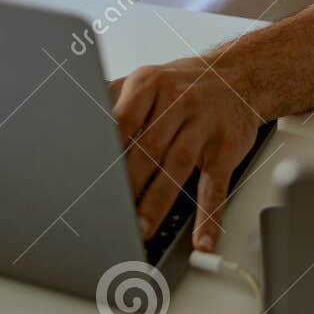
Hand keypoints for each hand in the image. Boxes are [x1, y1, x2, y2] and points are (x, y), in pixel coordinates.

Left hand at [108, 55, 265, 252]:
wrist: (239, 75)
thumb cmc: (183, 85)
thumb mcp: (147, 80)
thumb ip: (113, 100)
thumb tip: (74, 122)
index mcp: (150, 83)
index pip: (123, 119)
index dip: (108, 149)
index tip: (91, 176)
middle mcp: (178, 101)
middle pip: (149, 147)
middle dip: (129, 183)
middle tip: (110, 212)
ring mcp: (204, 124)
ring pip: (178, 166)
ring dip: (158, 201)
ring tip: (141, 230)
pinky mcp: (227, 147)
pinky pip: (217, 185)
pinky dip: (210, 216)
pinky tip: (202, 239)